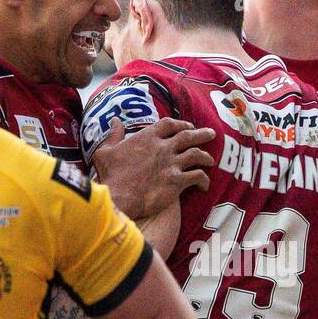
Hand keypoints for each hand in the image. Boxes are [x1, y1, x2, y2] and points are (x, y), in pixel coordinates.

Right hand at [92, 117, 213, 219]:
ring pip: (197, 155)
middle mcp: (163, 148)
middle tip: (212, 134)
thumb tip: (114, 121)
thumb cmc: (110, 175)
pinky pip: (197, 177)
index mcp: (147, 137)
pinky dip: (204, 180)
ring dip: (206, 157)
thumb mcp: (105, 151)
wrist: (118, 197)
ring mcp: (171, 164)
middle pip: (188, 136)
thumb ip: (113, 135)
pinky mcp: (177, 182)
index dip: (181, 124)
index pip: (169, 124)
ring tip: (211, 160)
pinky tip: (205, 185)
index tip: (188, 126)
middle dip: (202, 134)